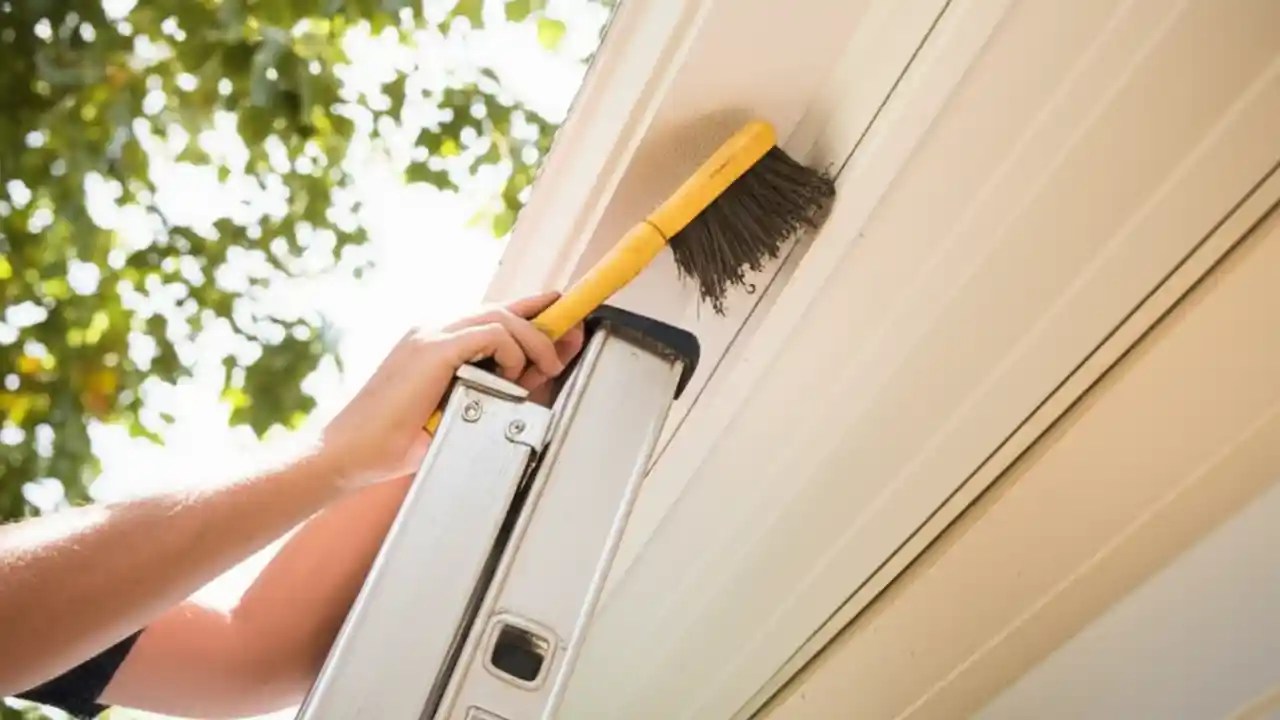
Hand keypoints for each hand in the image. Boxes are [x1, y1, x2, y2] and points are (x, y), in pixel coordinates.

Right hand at [320, 291, 584, 489]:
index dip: (532, 316)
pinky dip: (514, 352)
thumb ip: (489, 388)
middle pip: (504, 309)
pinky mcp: (434, 347)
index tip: (563, 325)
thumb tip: (532, 377)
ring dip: (534, 342)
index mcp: (435, 341)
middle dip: (546, 323)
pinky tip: (516, 377)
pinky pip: (492, 334)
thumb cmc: (395, 441)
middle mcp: (433, 328)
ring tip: (548, 368)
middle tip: (572, 339)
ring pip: (502, 317)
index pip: (493, 316)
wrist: (349, 453)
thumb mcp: (456, 409)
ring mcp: (431, 333)